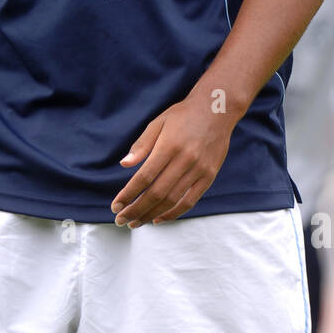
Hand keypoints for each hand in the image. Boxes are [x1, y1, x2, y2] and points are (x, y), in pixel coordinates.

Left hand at [110, 86, 233, 226]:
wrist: (217, 109)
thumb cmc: (183, 115)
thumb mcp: (158, 123)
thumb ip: (141, 145)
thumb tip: (124, 164)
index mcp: (169, 146)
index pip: (144, 177)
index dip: (128, 194)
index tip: (115, 206)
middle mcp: (185, 160)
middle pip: (157, 193)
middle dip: (136, 209)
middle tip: (121, 220)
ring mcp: (199, 170)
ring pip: (172, 200)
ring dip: (151, 214)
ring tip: (136, 222)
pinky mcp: (209, 176)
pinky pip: (190, 201)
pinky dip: (173, 213)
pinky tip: (158, 219)